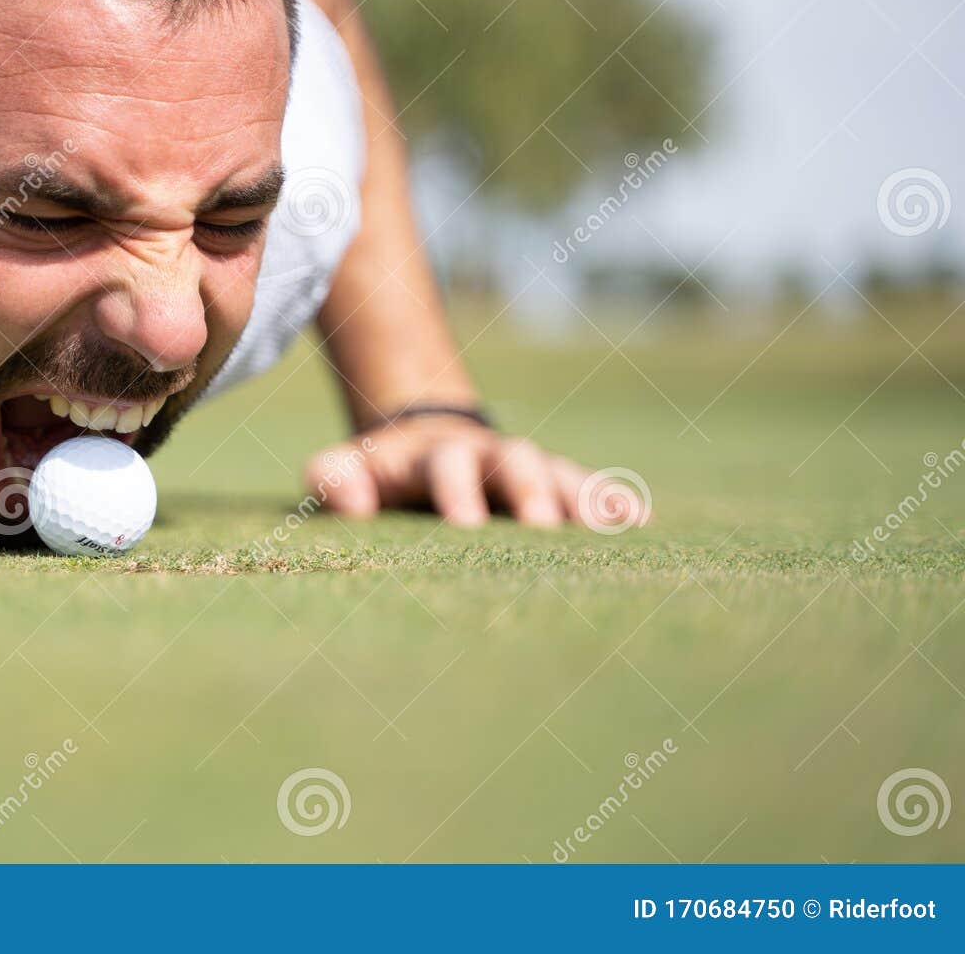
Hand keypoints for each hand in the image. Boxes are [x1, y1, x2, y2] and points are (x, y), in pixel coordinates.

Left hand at [303, 415, 644, 528]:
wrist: (424, 439)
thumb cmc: (381, 474)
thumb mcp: (347, 469)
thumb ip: (334, 480)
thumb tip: (350, 505)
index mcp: (437, 455)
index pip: (448, 467)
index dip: (456, 492)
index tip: (463, 527)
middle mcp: (492, 456)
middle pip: (517, 464)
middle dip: (530, 493)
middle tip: (543, 531)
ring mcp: (529, 469)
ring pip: (560, 475)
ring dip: (583, 498)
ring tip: (610, 526)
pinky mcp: (557, 485)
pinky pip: (590, 488)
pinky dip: (611, 500)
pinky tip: (636, 520)